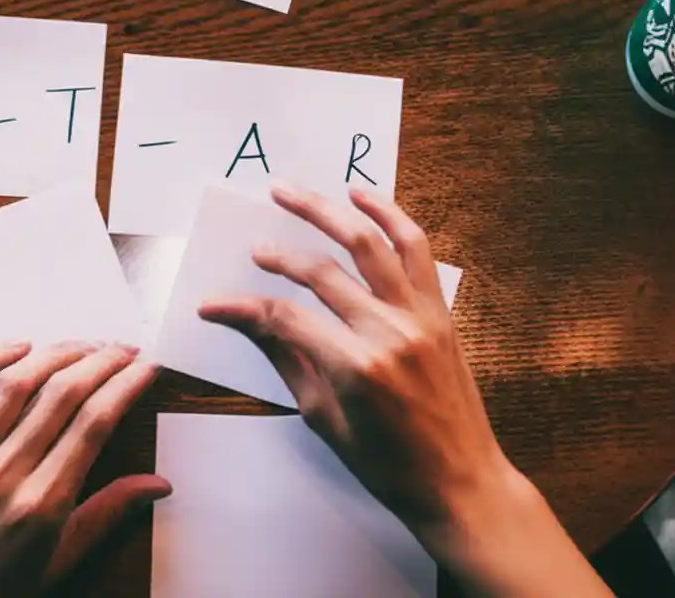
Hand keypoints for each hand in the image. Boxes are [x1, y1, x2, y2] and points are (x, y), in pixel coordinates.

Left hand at [0, 341, 168, 597]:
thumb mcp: (63, 560)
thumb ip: (110, 513)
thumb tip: (159, 485)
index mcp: (44, 503)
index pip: (95, 424)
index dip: (126, 387)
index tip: (147, 368)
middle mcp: (7, 472)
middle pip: (62, 395)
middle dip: (102, 362)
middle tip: (127, 349)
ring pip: (16, 384)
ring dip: (56, 354)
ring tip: (86, 345)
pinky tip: (20, 347)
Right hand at [200, 183, 609, 596]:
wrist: (461, 482)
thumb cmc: (391, 466)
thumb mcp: (326, 419)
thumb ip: (287, 359)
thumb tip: (247, 321)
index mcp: (356, 367)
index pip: (284, 317)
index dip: (242, 307)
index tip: (212, 303)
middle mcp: (389, 331)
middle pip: (323, 271)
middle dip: (279, 251)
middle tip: (253, 241)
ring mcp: (420, 316)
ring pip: (370, 242)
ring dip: (329, 211)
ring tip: (294, 192)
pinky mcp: (440, 311)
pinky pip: (416, 250)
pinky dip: (391, 216)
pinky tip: (362, 198)